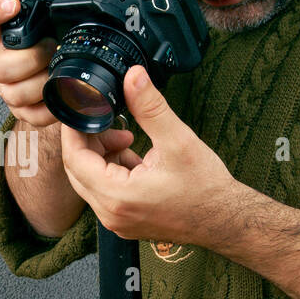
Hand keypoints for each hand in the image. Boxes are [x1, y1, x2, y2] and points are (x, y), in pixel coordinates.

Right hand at [0, 0, 75, 127]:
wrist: (69, 78)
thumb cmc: (56, 41)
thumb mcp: (60, 7)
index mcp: (4, 31)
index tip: (10, 3)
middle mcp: (3, 59)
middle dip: (26, 58)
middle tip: (50, 47)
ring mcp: (11, 87)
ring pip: (11, 91)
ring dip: (37, 83)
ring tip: (58, 71)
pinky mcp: (25, 110)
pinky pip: (30, 114)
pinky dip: (47, 107)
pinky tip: (59, 94)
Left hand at [60, 65, 238, 245]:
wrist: (225, 220)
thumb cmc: (205, 188)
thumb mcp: (177, 139)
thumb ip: (150, 106)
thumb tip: (133, 77)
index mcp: (117, 197)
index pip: (75, 159)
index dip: (74, 130)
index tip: (80, 110)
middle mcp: (111, 214)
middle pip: (78, 170)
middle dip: (89, 141)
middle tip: (108, 120)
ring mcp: (117, 221)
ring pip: (91, 180)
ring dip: (103, 154)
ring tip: (128, 136)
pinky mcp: (125, 221)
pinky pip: (105, 191)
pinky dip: (113, 169)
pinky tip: (135, 155)